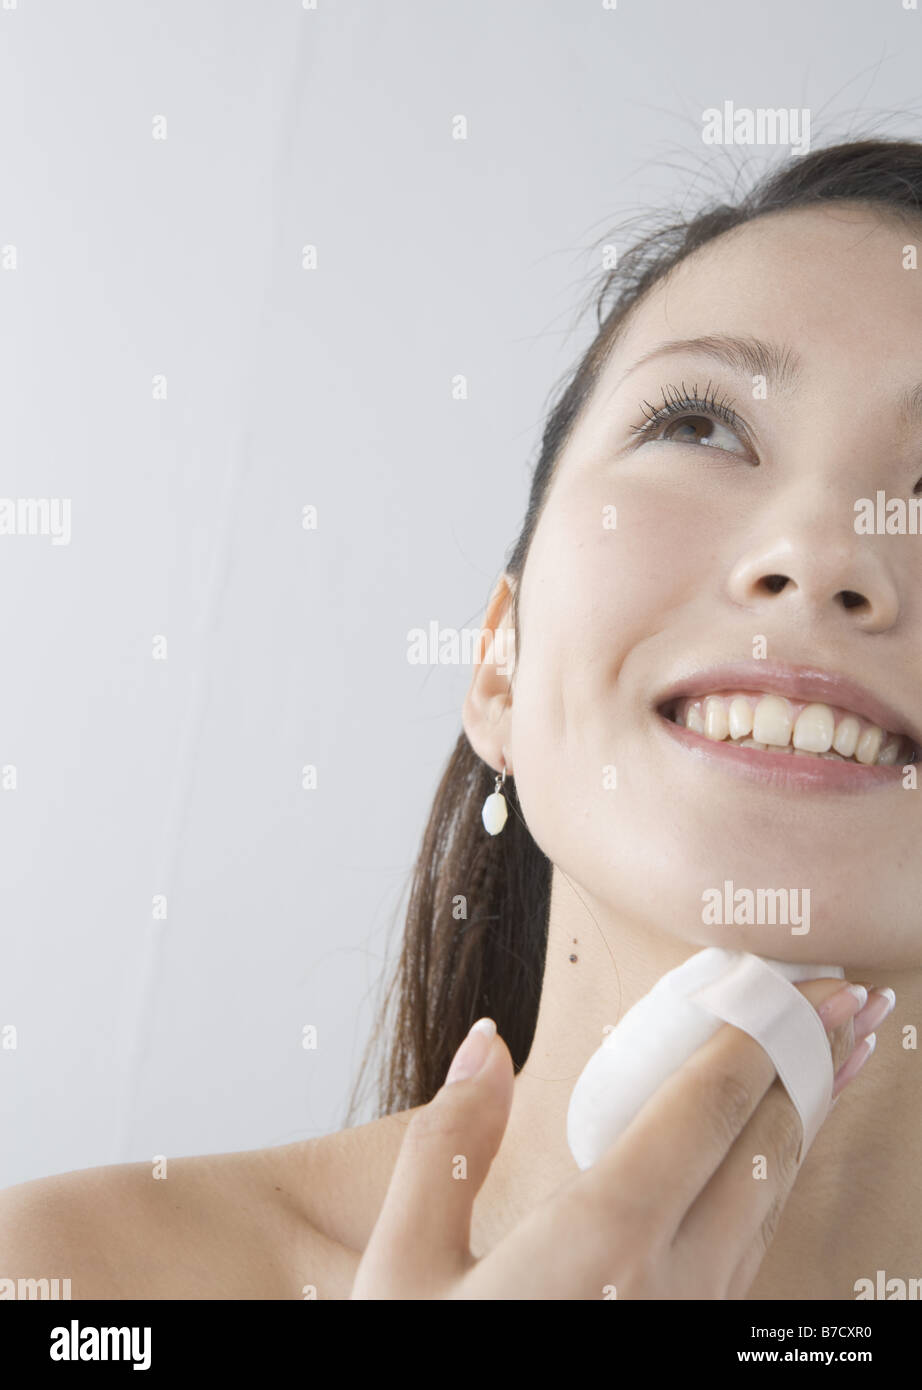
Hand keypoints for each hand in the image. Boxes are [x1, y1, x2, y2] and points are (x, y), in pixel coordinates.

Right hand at [350, 978, 890, 1299]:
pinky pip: (756, 1248)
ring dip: (807, 1116)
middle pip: (765, 1149)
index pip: (704, 1110)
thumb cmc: (428, 1370)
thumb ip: (448, 1146)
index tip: (803, 982)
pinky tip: (779, 1148)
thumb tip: (487, 1044)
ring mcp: (696, 1323)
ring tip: (837, 1058)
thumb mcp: (404, 1271)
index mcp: (603, 1246)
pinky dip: (779, 1177)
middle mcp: (673, 1285)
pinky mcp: (698, 1344)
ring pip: (774, 1201)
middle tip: (851, 1003)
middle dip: (811, 1062)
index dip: (760, 1034)